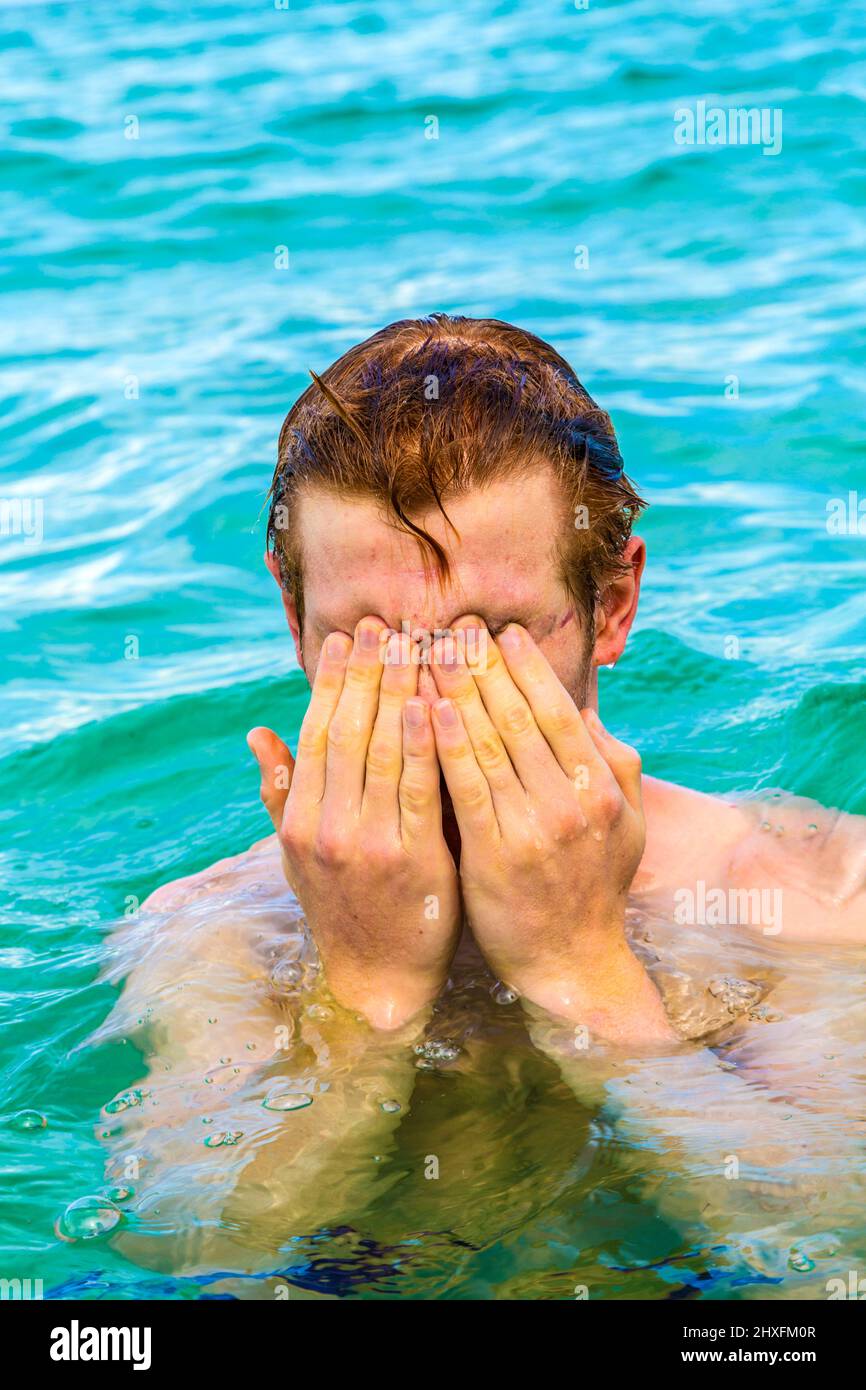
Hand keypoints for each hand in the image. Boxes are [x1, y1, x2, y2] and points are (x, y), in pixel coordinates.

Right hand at [248, 619, 460, 1028]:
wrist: (379, 982)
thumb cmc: (343, 910)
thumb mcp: (297, 856)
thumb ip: (280, 793)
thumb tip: (257, 734)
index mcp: (299, 822)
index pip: (316, 735)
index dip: (332, 683)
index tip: (347, 638)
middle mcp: (326, 828)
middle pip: (350, 733)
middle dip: (368, 672)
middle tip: (386, 623)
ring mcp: (368, 845)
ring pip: (385, 752)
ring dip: (400, 692)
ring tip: (418, 645)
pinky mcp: (414, 861)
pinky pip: (421, 792)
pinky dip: (427, 745)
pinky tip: (436, 704)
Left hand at [428, 621, 672, 1042]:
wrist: (572, 964)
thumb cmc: (595, 886)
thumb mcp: (625, 822)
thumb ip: (610, 761)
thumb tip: (584, 706)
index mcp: (601, 786)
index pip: (557, 710)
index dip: (526, 667)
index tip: (499, 632)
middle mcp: (571, 802)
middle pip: (517, 716)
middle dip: (483, 665)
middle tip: (453, 625)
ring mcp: (533, 830)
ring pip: (487, 743)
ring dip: (455, 690)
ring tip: (429, 652)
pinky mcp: (495, 857)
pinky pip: (466, 789)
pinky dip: (446, 744)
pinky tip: (425, 708)